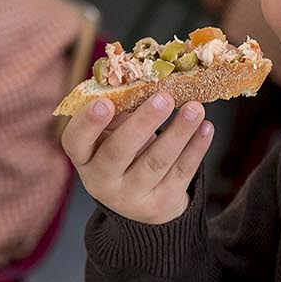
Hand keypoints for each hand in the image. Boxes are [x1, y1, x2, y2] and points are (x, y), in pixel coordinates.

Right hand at [61, 94, 212, 225]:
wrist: (139, 203)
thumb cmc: (122, 152)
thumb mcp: (111, 135)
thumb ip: (120, 110)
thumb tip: (146, 78)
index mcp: (84, 158)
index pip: (75, 142)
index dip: (87, 123)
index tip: (104, 102)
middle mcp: (102, 181)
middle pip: (118, 152)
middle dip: (142, 123)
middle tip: (163, 97)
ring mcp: (132, 196)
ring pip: (156, 162)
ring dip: (178, 132)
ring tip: (195, 107)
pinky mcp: (161, 203)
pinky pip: (180, 173)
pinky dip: (195, 149)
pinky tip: (205, 128)